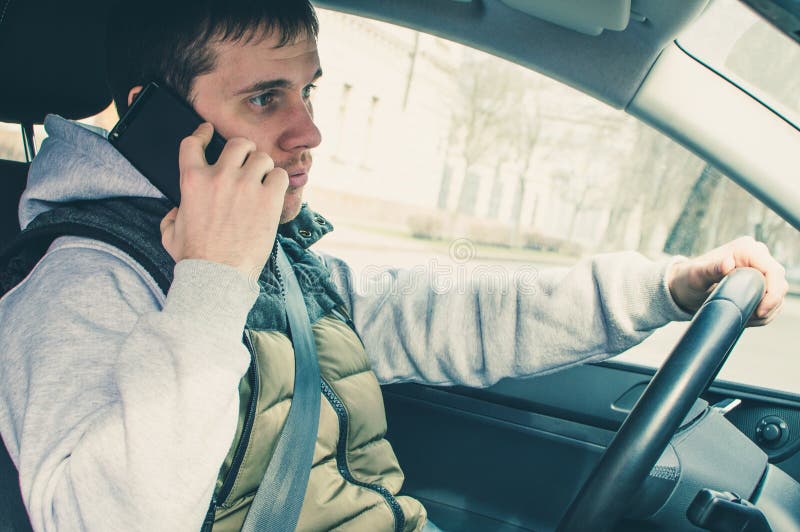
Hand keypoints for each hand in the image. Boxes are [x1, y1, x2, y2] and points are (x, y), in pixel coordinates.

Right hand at [160, 123, 288, 276]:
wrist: (217, 276)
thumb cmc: (193, 259)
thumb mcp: (170, 234)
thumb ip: (171, 216)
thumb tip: (177, 210)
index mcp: (192, 181)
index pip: (193, 142)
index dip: (203, 133)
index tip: (208, 131)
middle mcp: (219, 177)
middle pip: (238, 144)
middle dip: (244, 151)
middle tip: (248, 164)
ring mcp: (245, 186)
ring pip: (262, 157)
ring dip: (264, 168)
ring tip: (263, 182)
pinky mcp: (268, 200)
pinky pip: (280, 176)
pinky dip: (279, 182)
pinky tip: (274, 194)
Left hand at [667, 236, 787, 325]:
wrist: (684, 288)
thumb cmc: (687, 279)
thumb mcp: (696, 275)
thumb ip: (711, 269)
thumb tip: (728, 263)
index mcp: (746, 249)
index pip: (773, 271)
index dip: (772, 293)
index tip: (759, 312)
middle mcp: (756, 256)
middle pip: (778, 283)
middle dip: (769, 305)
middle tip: (751, 318)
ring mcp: (759, 269)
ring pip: (777, 294)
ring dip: (767, 311)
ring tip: (746, 319)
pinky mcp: (758, 282)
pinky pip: (771, 300)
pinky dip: (764, 313)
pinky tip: (748, 318)